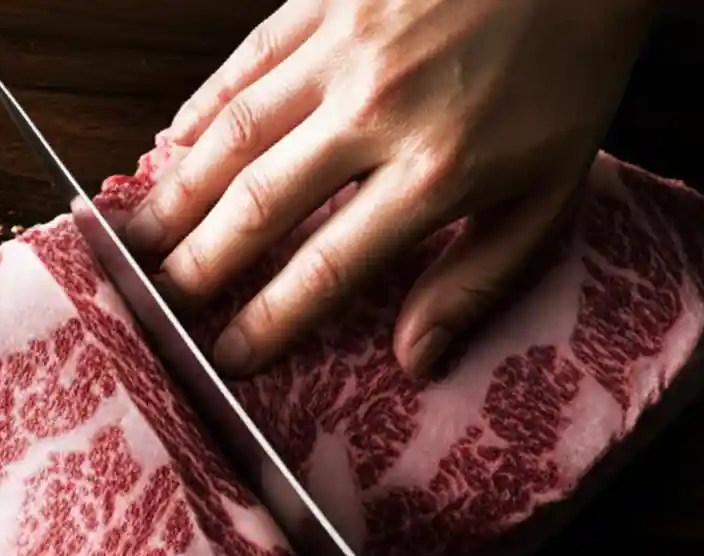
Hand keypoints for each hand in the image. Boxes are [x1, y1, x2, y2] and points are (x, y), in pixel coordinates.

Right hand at [125, 0, 658, 376]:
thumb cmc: (566, 77)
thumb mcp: (549, 196)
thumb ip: (476, 281)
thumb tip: (415, 359)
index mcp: (436, 169)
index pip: (329, 265)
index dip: (270, 318)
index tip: (228, 355)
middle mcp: (375, 110)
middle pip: (261, 204)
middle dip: (198, 265)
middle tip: (155, 306)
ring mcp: (343, 48)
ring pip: (234, 134)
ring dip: (177, 194)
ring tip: (136, 241)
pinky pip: (244, 61)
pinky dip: (201, 107)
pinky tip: (172, 145)